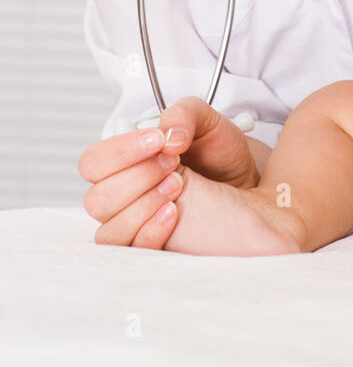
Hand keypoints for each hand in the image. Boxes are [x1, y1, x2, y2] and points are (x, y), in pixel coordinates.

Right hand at [78, 97, 259, 247]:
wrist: (245, 180)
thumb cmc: (216, 151)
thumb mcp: (206, 121)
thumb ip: (184, 115)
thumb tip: (168, 136)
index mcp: (123, 162)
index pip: (93, 163)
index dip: (121, 152)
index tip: (158, 141)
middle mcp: (121, 196)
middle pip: (97, 199)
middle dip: (138, 177)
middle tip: (173, 164)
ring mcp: (133, 224)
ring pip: (109, 230)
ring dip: (143, 206)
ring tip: (178, 186)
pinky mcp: (151, 246)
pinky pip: (132, 251)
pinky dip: (151, 231)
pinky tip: (175, 212)